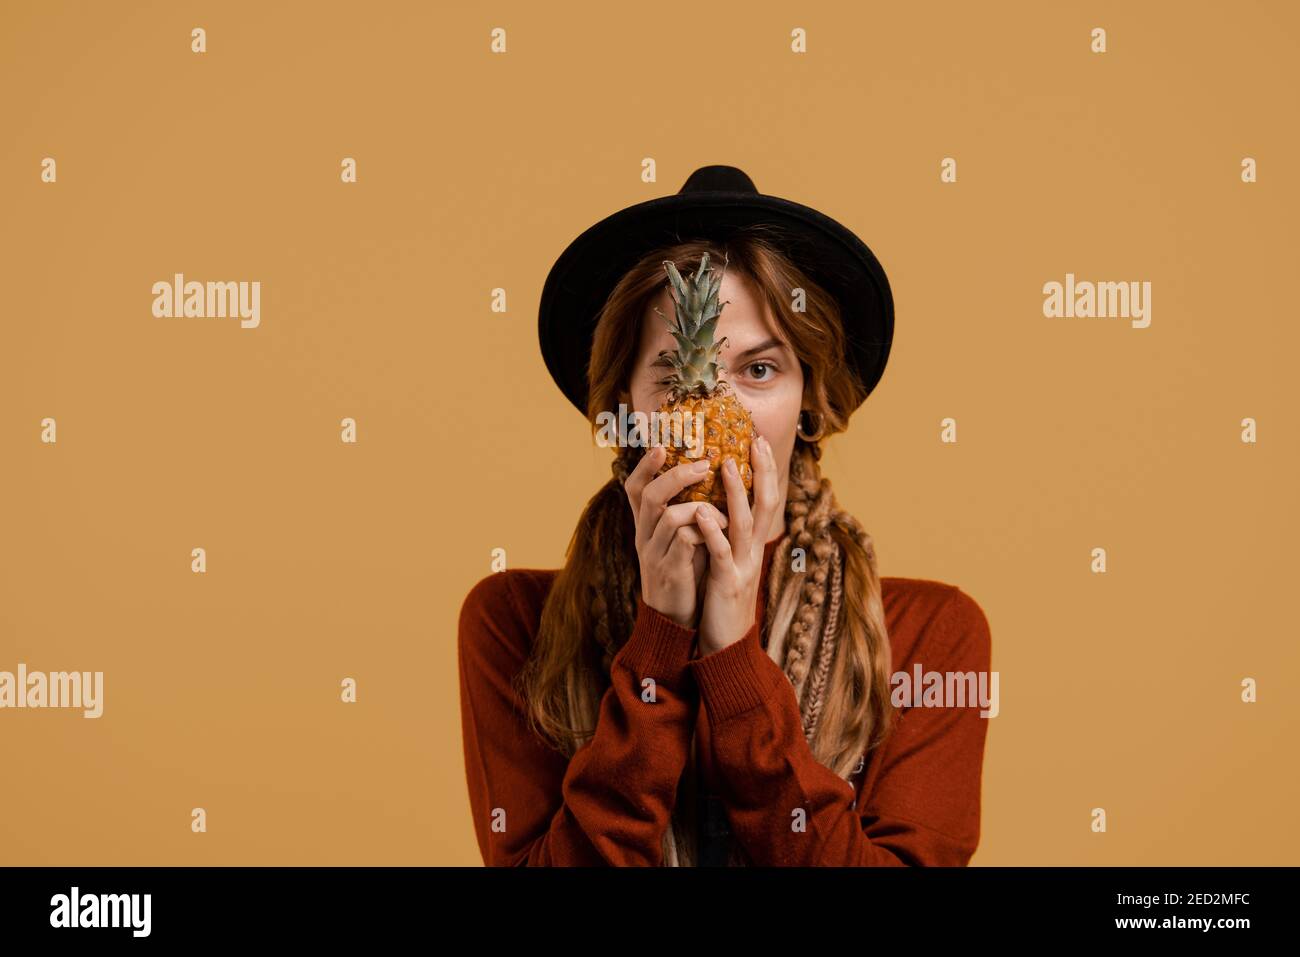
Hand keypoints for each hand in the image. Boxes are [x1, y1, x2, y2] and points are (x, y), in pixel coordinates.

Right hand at [624, 444, 728, 628]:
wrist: (676, 618)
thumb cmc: (685, 570)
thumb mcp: (680, 538)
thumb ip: (687, 511)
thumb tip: (710, 477)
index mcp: (645, 526)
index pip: (634, 488)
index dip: (644, 465)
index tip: (661, 444)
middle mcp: (645, 536)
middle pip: (650, 495)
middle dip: (677, 475)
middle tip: (704, 464)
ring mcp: (655, 554)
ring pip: (669, 516)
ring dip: (700, 506)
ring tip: (724, 509)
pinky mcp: (671, 571)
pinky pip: (685, 541)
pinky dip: (705, 531)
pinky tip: (721, 532)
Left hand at [693, 435, 779, 655]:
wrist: (727, 645)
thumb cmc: (723, 601)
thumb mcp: (730, 562)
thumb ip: (729, 536)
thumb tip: (721, 506)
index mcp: (752, 545)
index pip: (765, 501)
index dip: (764, 471)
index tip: (758, 441)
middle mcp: (753, 552)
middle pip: (765, 505)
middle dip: (761, 472)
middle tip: (755, 441)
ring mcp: (742, 567)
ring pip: (744, 524)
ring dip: (736, 493)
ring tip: (725, 465)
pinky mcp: (727, 584)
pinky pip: (720, 554)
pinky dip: (712, 531)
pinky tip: (699, 513)